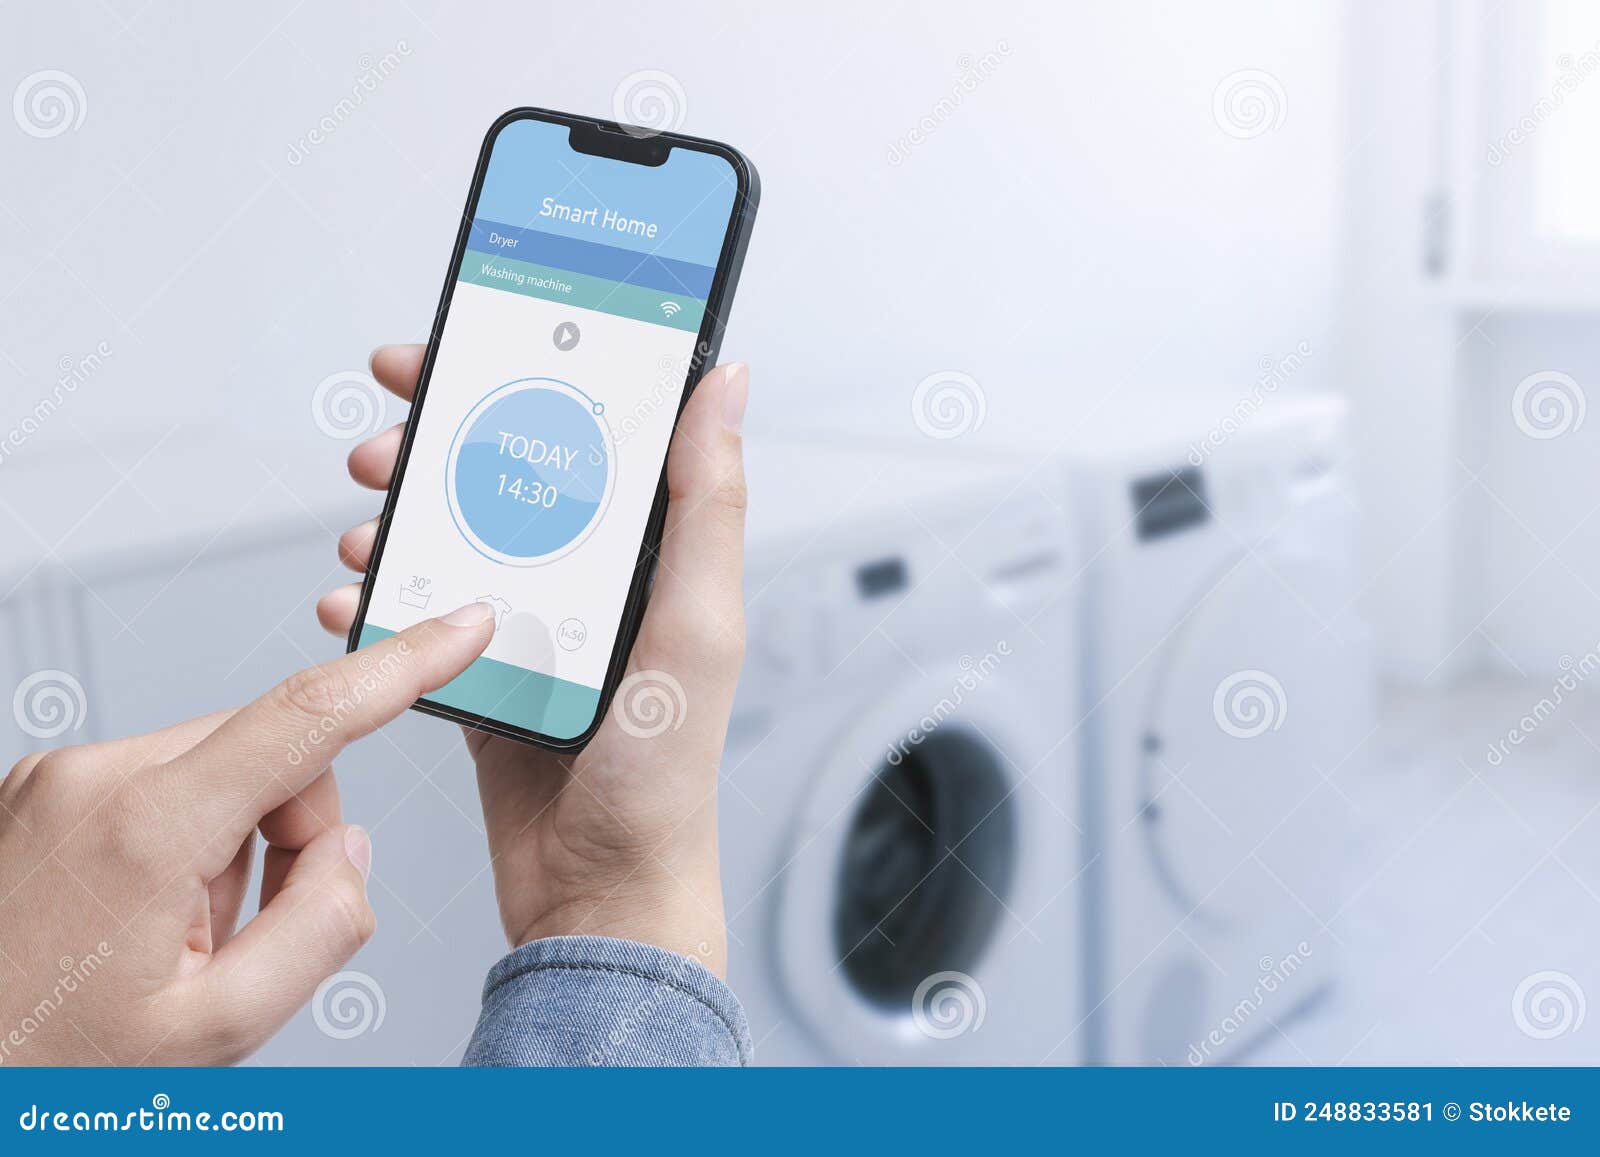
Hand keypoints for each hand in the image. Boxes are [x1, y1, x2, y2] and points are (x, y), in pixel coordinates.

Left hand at [0, 607, 494, 1064]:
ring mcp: (57, 779)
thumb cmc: (48, 1069)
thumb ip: (321, 927)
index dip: (402, 668)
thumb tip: (348, 852)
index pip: (308, 715)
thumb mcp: (220, 1030)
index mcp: (145, 827)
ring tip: (175, 937)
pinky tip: (142, 917)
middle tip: (245, 930)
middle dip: (290, 832)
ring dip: (232, 846)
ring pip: (220, 769)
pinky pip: (164, 785)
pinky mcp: (42, 790)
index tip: (461, 629)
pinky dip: (183, 843)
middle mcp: (94, 778)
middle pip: (271, 752)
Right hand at [317, 346, 748, 975]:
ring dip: (401, 519)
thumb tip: (725, 385)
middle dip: (438, 447)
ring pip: (456, 540)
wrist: (601, 899)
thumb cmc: (665, 782)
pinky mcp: (489, 678)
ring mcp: (538, 629)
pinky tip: (350, 598)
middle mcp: (598, 585)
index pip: (592, 436)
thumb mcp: (694, 630)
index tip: (461, 349)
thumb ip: (705, 508)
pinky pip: (424, 617)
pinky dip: (380, 599)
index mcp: (653, 559)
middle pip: (509, 478)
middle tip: (386, 439)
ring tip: (365, 524)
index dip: (528, 380)